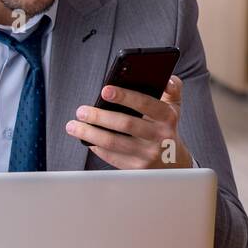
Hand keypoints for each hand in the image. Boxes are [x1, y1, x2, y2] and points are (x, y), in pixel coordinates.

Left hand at [64, 75, 192, 169]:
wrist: (174, 163)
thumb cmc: (166, 128)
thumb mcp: (174, 107)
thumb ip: (171, 89)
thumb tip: (166, 78)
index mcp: (167, 117)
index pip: (146, 103)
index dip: (125, 96)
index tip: (104, 90)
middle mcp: (159, 136)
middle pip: (126, 124)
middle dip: (100, 116)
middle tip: (81, 111)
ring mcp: (147, 154)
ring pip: (113, 143)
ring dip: (90, 134)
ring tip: (73, 126)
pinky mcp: (136, 169)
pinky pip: (111, 157)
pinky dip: (96, 147)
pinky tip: (86, 139)